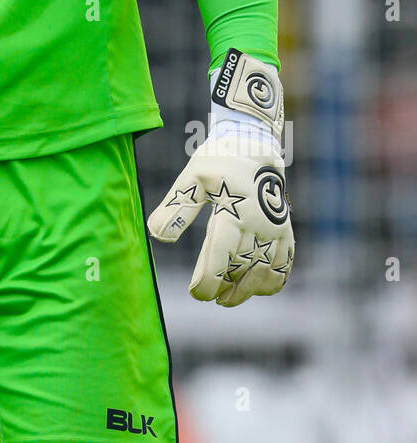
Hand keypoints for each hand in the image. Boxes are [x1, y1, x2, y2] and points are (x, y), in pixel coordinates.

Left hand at [147, 124, 293, 305]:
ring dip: (246, 290)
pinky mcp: (286, 230)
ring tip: (227, 298)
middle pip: (240, 269)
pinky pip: (285, 265)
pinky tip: (257, 288)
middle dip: (224, 288)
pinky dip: (272, 282)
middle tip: (208, 296)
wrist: (253, 144)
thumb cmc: (219, 160)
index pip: (220, 258)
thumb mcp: (192, 178)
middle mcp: (259, 224)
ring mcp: (276, 229)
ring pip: (263, 273)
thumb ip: (175, 207)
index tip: (196, 293)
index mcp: (233, 212)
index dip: (208, 282)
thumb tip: (157, 236)